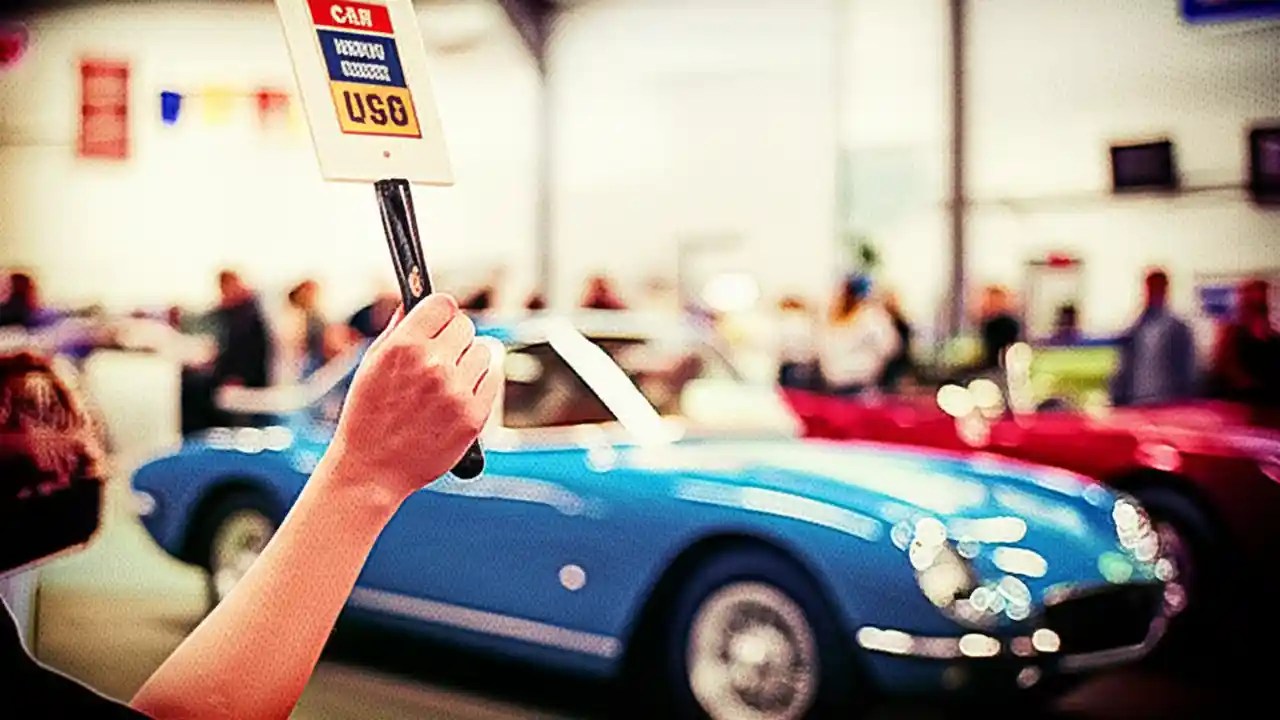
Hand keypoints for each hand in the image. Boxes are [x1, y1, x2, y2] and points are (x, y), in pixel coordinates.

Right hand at [326, 294, 497, 503]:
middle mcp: (434, 365)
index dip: (440, 312)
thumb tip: (415, 300)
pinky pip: (493, 380)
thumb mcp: (372, 364)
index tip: (438, 321)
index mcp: (405, 346)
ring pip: (483, 352)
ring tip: (447, 380)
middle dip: (453, 337)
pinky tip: (458, 396)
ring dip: (469, 361)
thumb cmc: (368, 415)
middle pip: (466, 326)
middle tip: (440, 355)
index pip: (443, 304)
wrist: (373, 469)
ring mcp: (457, 391)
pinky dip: (480, 384)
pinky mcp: (474, 416)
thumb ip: (398, 329)